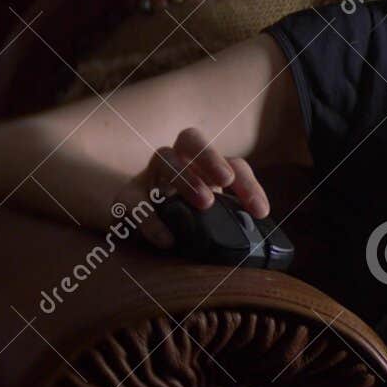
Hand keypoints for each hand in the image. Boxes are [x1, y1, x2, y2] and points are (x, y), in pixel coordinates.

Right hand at [114, 127, 269, 248]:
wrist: (133, 226)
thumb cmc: (181, 222)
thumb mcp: (207, 221)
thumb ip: (226, 223)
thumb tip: (254, 247)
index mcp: (204, 169)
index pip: (232, 164)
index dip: (248, 184)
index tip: (260, 212)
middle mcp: (177, 162)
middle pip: (191, 139)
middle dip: (211, 157)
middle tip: (225, 181)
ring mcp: (149, 175)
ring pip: (164, 158)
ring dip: (185, 177)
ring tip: (204, 203)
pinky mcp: (126, 197)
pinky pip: (135, 200)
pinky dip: (152, 220)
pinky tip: (167, 239)